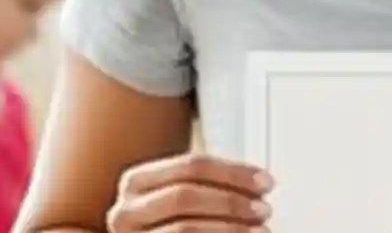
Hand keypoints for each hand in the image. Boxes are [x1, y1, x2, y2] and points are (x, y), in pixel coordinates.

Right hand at [107, 153, 273, 231]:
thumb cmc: (169, 224)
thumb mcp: (180, 198)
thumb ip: (209, 186)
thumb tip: (259, 184)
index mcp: (136, 181)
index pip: (190, 166)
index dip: (233, 172)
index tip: (265, 181)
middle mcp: (125, 210)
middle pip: (185, 195)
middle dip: (230, 201)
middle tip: (264, 208)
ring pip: (184, 228)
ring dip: (230, 228)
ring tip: (260, 230)